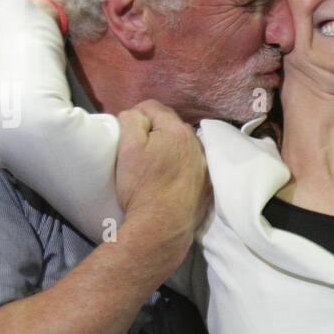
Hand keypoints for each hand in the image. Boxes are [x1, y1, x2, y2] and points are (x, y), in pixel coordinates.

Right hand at [114, 100, 203, 262]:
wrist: (162, 227)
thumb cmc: (141, 186)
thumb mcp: (128, 147)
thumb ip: (132, 120)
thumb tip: (135, 114)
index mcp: (177, 131)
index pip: (153, 107)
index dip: (136, 115)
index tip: (127, 131)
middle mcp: (197, 144)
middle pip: (171, 125)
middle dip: (155, 130)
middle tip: (139, 148)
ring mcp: (205, 166)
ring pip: (183, 145)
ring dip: (170, 148)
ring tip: (155, 164)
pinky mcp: (206, 185)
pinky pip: (192, 166)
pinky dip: (180, 167)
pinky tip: (169, 179)